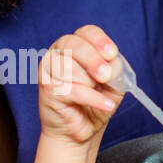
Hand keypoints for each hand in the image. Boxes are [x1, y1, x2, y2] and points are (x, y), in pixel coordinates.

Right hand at [36, 25, 124, 146]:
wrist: (82, 130)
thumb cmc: (95, 101)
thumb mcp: (113, 83)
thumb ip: (115, 69)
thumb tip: (112, 63)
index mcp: (76, 46)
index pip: (86, 32)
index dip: (99, 41)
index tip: (112, 54)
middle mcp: (58, 53)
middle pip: (74, 45)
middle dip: (94, 60)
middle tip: (106, 76)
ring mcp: (48, 70)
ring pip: (69, 67)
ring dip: (90, 84)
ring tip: (96, 93)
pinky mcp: (47, 89)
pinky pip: (71, 89)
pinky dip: (92, 98)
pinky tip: (105, 105)